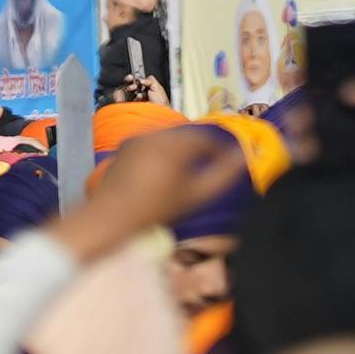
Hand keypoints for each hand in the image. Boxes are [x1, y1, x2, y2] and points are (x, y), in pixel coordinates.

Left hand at [62, 120, 236, 256]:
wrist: (109, 218)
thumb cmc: (157, 210)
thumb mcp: (197, 195)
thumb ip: (224, 175)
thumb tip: (245, 157)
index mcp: (176, 144)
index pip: (207, 139)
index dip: (221, 148)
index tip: (230, 160)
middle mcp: (156, 135)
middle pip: (187, 136)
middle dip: (201, 147)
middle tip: (212, 162)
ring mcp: (137, 139)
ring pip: (168, 138)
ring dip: (181, 148)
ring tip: (190, 168)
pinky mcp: (124, 147)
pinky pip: (151, 144)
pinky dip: (163, 152)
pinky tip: (164, 171)